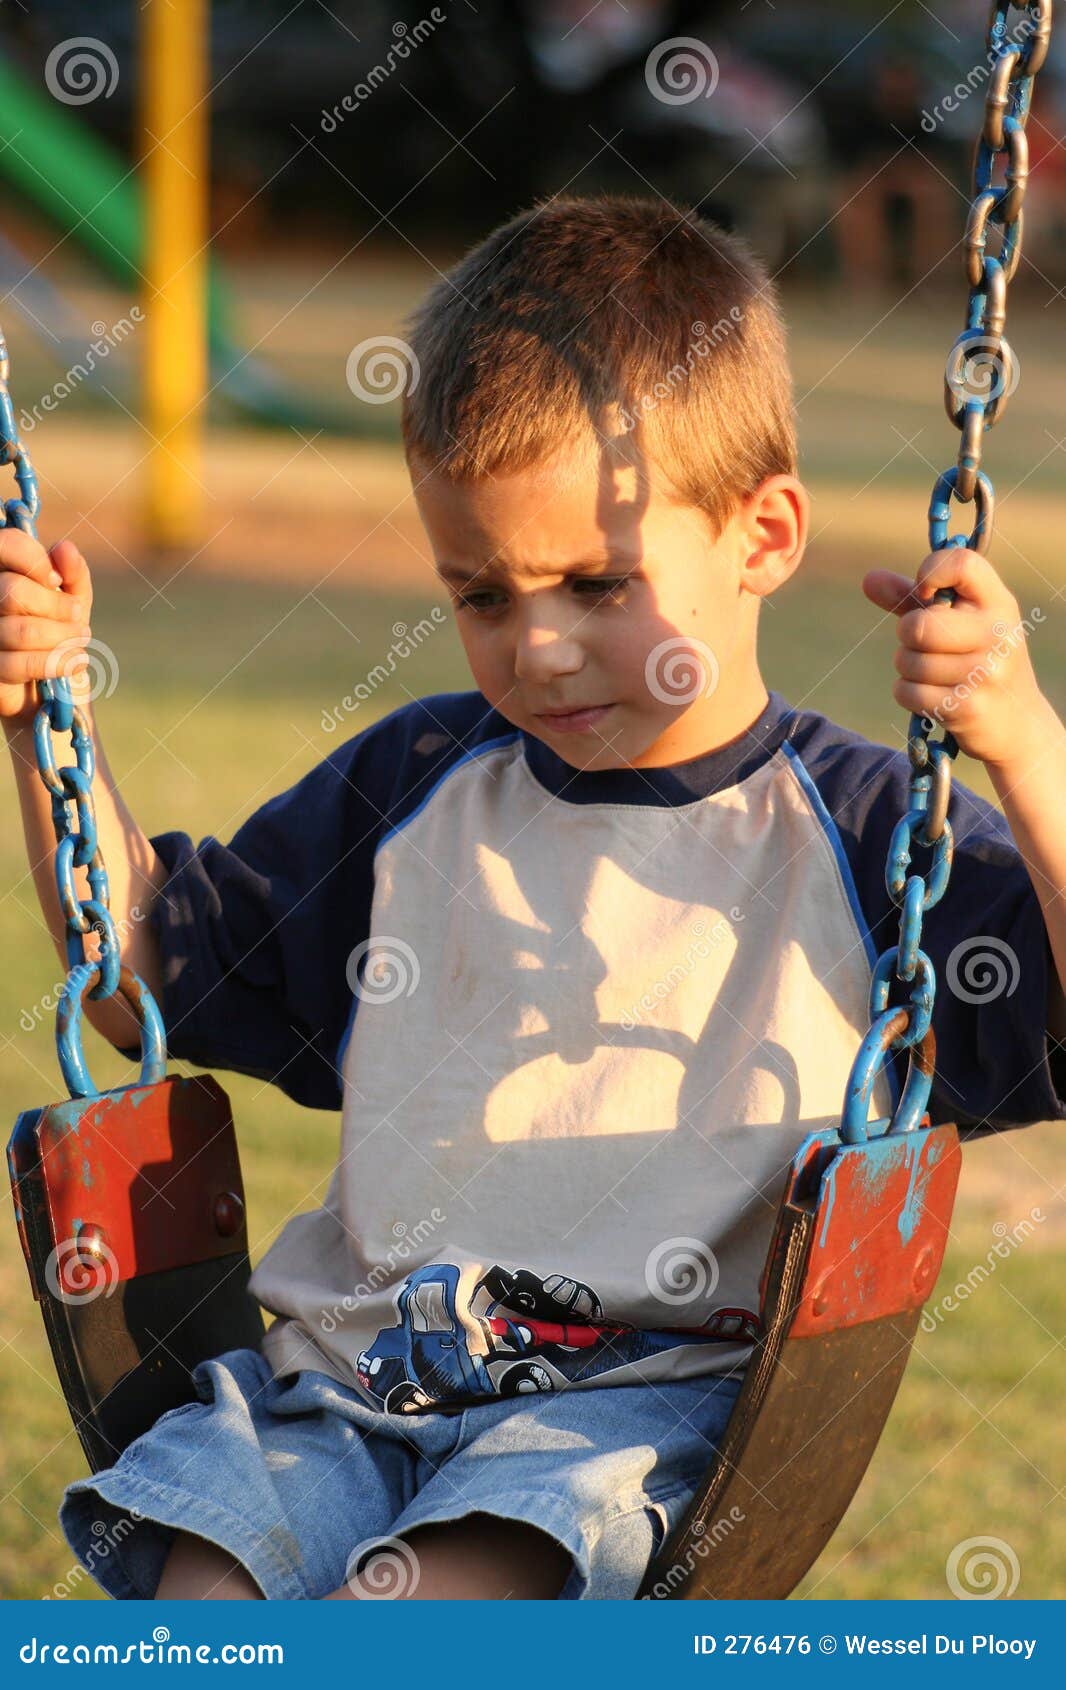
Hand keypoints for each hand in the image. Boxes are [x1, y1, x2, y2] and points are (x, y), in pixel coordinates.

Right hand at [0, 530, 93, 724]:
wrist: (54, 688)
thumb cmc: (59, 632)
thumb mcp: (72, 598)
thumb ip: (72, 572)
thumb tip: (64, 548)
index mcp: (1, 573)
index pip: (5, 544)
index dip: (35, 560)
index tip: (56, 580)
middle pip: (13, 591)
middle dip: (57, 607)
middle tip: (78, 618)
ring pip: (22, 630)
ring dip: (63, 638)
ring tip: (80, 640)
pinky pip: (21, 664)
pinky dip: (58, 663)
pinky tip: (75, 662)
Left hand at [862, 548, 1045, 767]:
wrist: (1017, 723)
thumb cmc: (978, 660)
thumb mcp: (958, 622)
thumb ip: (913, 599)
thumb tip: (868, 579)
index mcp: (998, 603)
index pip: (961, 564)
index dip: (929, 572)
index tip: (924, 594)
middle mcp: (997, 634)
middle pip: (919, 625)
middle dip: (906, 636)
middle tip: (922, 645)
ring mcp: (986, 673)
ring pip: (908, 661)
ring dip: (906, 668)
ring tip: (932, 673)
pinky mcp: (968, 707)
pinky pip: (907, 692)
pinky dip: (908, 694)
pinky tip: (932, 696)